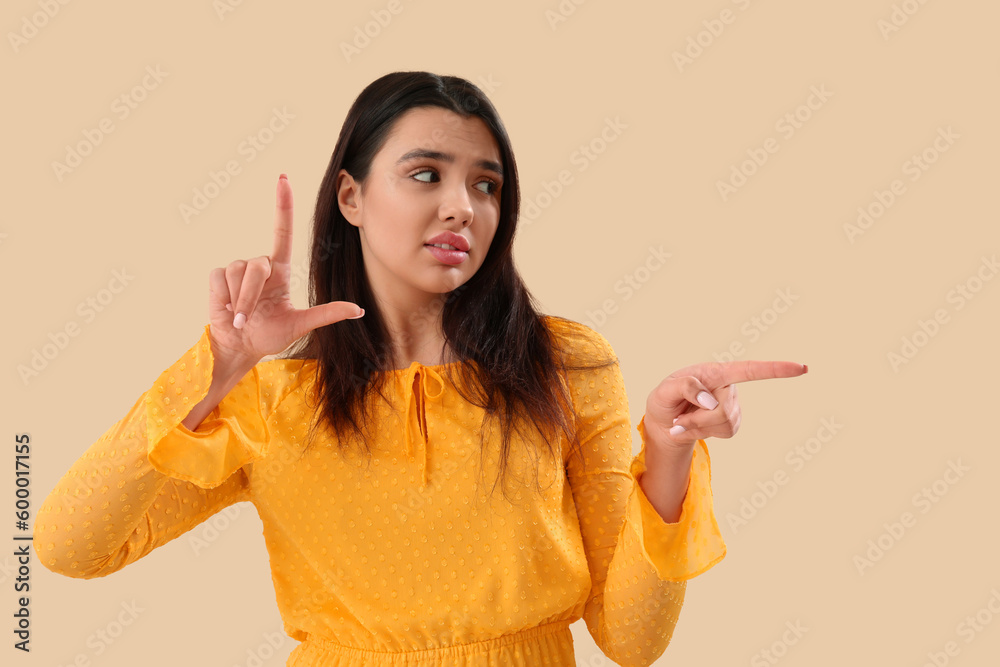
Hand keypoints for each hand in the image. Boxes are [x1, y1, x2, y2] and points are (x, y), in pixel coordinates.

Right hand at [207, 174, 364, 368]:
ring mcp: (237, 269)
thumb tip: (360, 310)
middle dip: (251, 295)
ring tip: (238, 316)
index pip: (282, 231)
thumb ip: (327, 314)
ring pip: (238, 271)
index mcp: (280, 270)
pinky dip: (224, 297)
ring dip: (238, 299)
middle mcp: (260, 265)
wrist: (239, 347)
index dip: (283, 205)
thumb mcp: (300, 324)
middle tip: (246, 319)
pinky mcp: (218, 277)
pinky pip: (221, 278)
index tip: (283, 179)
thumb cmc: (269, 334)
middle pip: (258, 264)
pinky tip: (225, 308)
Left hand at [644, 360, 807, 448]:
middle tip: (678, 420)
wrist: (664, 421)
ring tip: (683, 422)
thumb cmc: (664, 400)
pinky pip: (726, 433)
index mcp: (715, 371)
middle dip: (698, 420)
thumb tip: (711, 400)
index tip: (802, 368)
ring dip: (699, 428)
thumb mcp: (664, 390)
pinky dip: (703, 434)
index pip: (750, 369)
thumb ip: (685, 387)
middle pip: (724, 410)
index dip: (776, 369)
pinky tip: (692, 428)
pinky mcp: (733, 422)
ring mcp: (732, 404)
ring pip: (725, 424)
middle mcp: (728, 385)